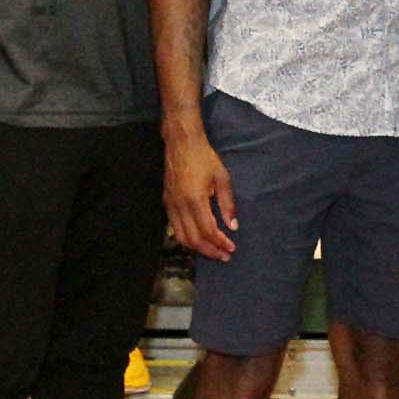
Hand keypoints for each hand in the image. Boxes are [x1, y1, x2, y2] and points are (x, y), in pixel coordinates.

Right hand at [165, 124, 237, 260]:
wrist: (181, 144)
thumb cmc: (204, 158)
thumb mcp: (222, 178)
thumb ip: (228, 204)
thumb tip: (232, 226)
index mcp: (195, 199)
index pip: (208, 230)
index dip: (220, 242)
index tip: (231, 247)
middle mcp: (180, 206)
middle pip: (194, 239)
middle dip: (210, 250)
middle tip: (224, 255)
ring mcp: (171, 206)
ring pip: (182, 237)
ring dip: (197, 248)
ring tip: (212, 251)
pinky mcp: (166, 203)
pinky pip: (175, 228)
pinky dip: (187, 239)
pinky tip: (198, 240)